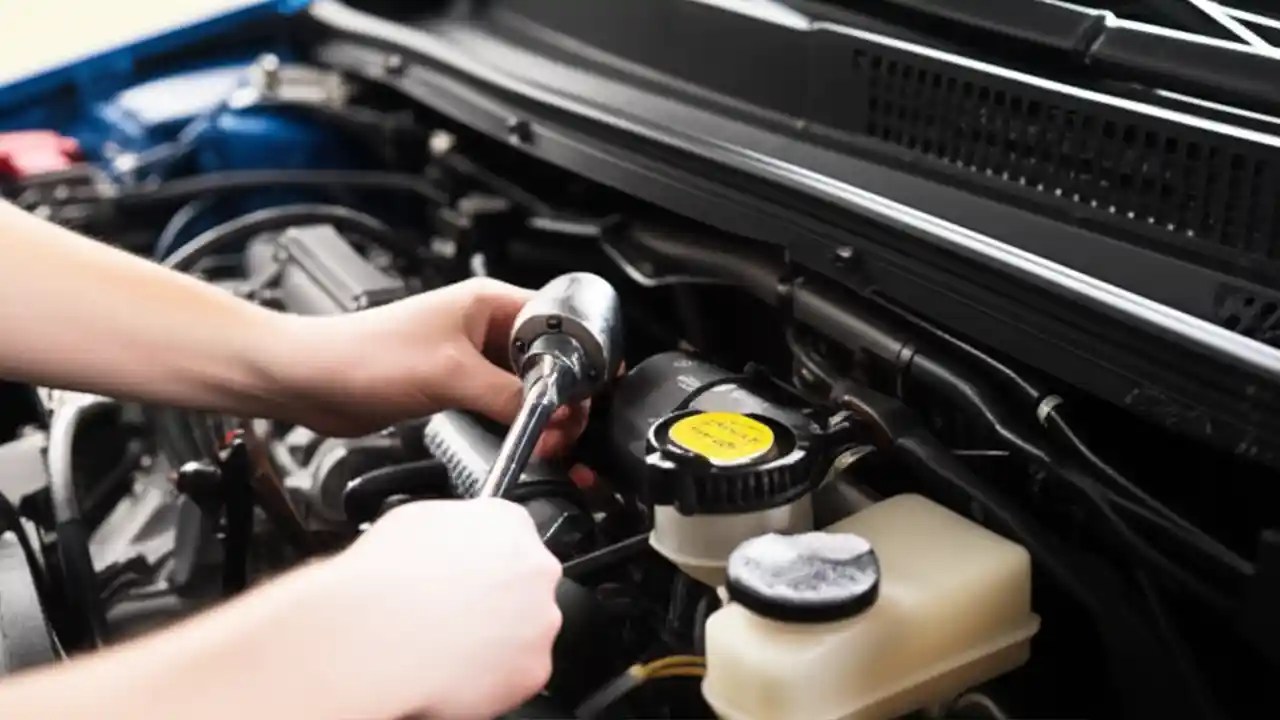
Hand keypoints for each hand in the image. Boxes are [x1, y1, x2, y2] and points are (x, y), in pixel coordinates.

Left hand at [272, 277, 588, 455]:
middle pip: (546, 359)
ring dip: (538, 413)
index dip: (579, 357)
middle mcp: (482, 326)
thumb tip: (553, 415)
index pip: (556, 323)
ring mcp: (468, 357)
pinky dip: (514, 422)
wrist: (310, 380)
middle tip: (565, 427)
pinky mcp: (454, 386)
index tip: (587, 392)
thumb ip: (507, 395)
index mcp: (488, 302)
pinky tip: (521, 440)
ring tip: (548, 439)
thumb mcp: (449, 374)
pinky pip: (499, 403)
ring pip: (524, 385)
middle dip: (562, 395)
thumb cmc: (363, 355)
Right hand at [303, 499, 562, 719]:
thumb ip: (456, 527)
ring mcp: (541, 620)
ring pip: (526, 631)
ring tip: (448, 645)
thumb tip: (454, 538)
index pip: (512, 537)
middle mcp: (536, 568)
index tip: (467, 575)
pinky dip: (492, 676)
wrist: (375, 635)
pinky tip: (454, 671)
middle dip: (497, 600)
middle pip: (525, 585)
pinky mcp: (534, 668)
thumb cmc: (384, 578)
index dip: (484, 561)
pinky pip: (517, 673)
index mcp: (510, 524)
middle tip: (455, 614)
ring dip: (497, 638)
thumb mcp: (417, 520)